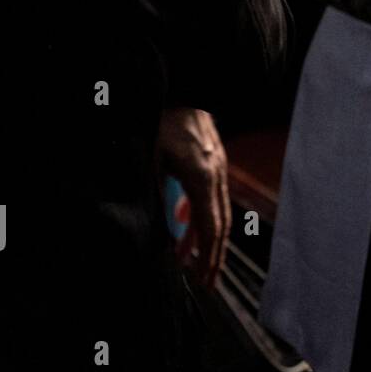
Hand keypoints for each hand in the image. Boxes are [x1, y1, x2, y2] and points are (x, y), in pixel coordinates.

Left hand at [157, 108, 231, 285]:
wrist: (184, 87)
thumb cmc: (161, 119)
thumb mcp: (149, 157)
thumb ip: (154, 191)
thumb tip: (156, 227)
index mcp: (200, 175)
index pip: (210, 226)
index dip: (206, 256)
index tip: (200, 279)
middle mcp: (216, 174)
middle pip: (222, 225)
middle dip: (215, 257)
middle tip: (207, 284)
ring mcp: (219, 167)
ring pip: (222, 213)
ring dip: (213, 243)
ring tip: (203, 267)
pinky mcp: (215, 163)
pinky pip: (216, 200)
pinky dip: (208, 222)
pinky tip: (195, 235)